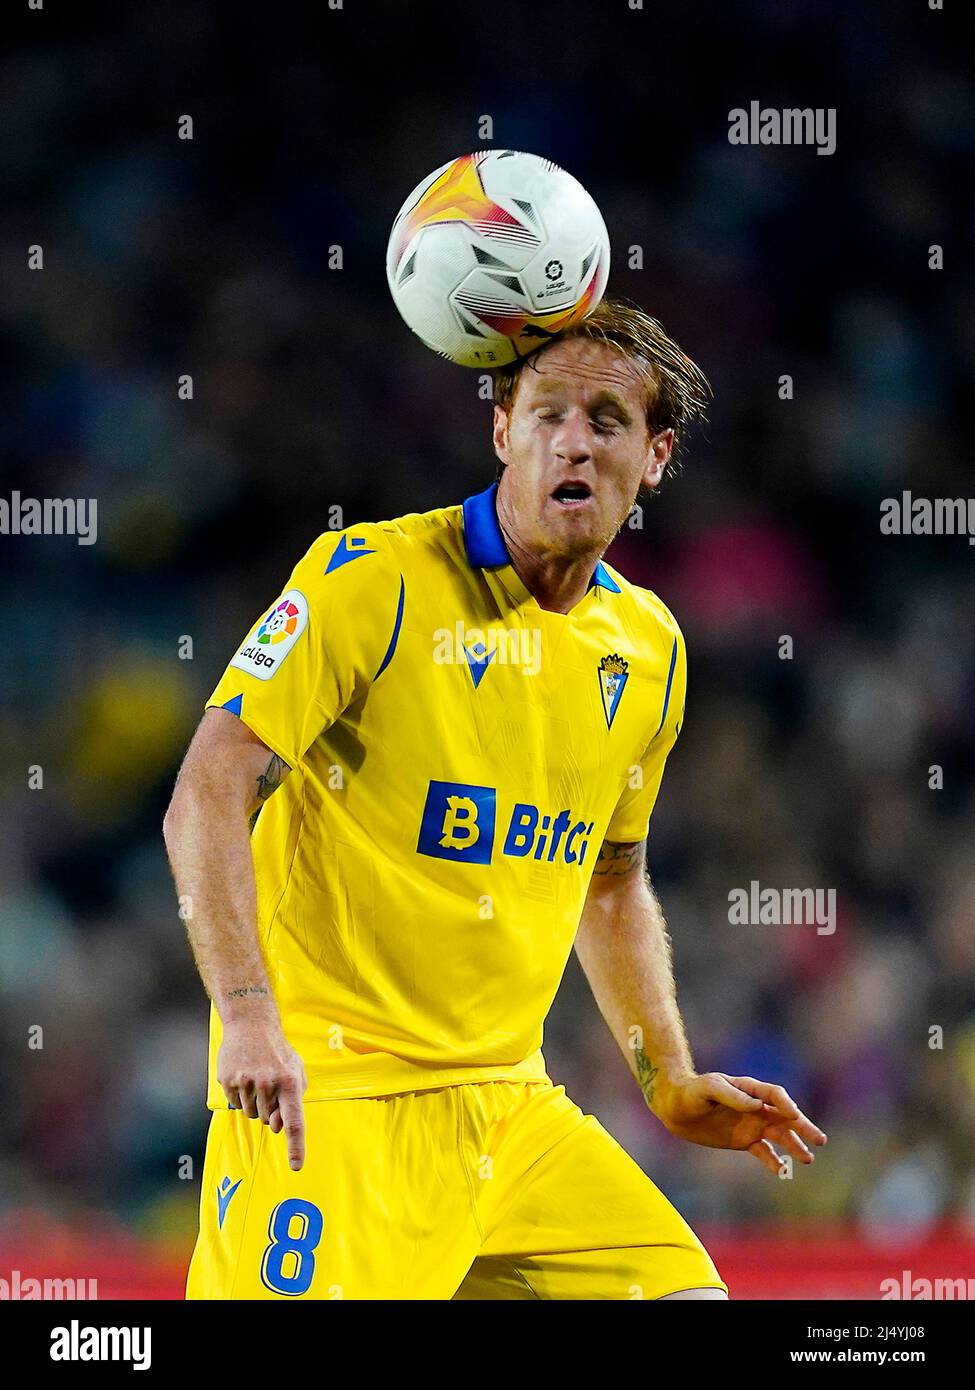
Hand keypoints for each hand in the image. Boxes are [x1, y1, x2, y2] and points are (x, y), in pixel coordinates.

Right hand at [217, 1017, 307, 1170]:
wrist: (251, 1024)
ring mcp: (246, 1082)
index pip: (295, 1121)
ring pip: (250, 1114)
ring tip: (256, 1078)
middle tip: (268, 1086)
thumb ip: (292, 1100)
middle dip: (269, 1110)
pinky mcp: (228, 1080)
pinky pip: (234, 1103)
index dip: (296, 1146)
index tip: (296, 1166)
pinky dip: (239, 1095)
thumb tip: (278, 1127)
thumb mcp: (295, 1070)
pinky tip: (243, 1076)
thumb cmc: (277, 1051)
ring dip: (254, 1103)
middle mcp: (268, 1083)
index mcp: (290, 1081)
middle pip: (267, 1120)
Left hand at [652, 1072, 826, 1173]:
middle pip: (785, 1116)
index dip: (786, 1104)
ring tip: (808, 1158)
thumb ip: (731, 1095)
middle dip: (803, 1127)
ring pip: (779, 1136)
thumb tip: (756, 1106)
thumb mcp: (708, 1088)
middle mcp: (755, 1107)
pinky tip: (783, 1171)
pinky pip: (764, 1152)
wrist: (675, 1108)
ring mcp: (751, 1124)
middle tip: (820, 1139)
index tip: (794, 1115)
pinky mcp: (744, 1140)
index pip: (774, 1095)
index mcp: (748, 1089)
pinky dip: (774, 1161)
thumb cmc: (691, 1092)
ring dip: (794, 1146)